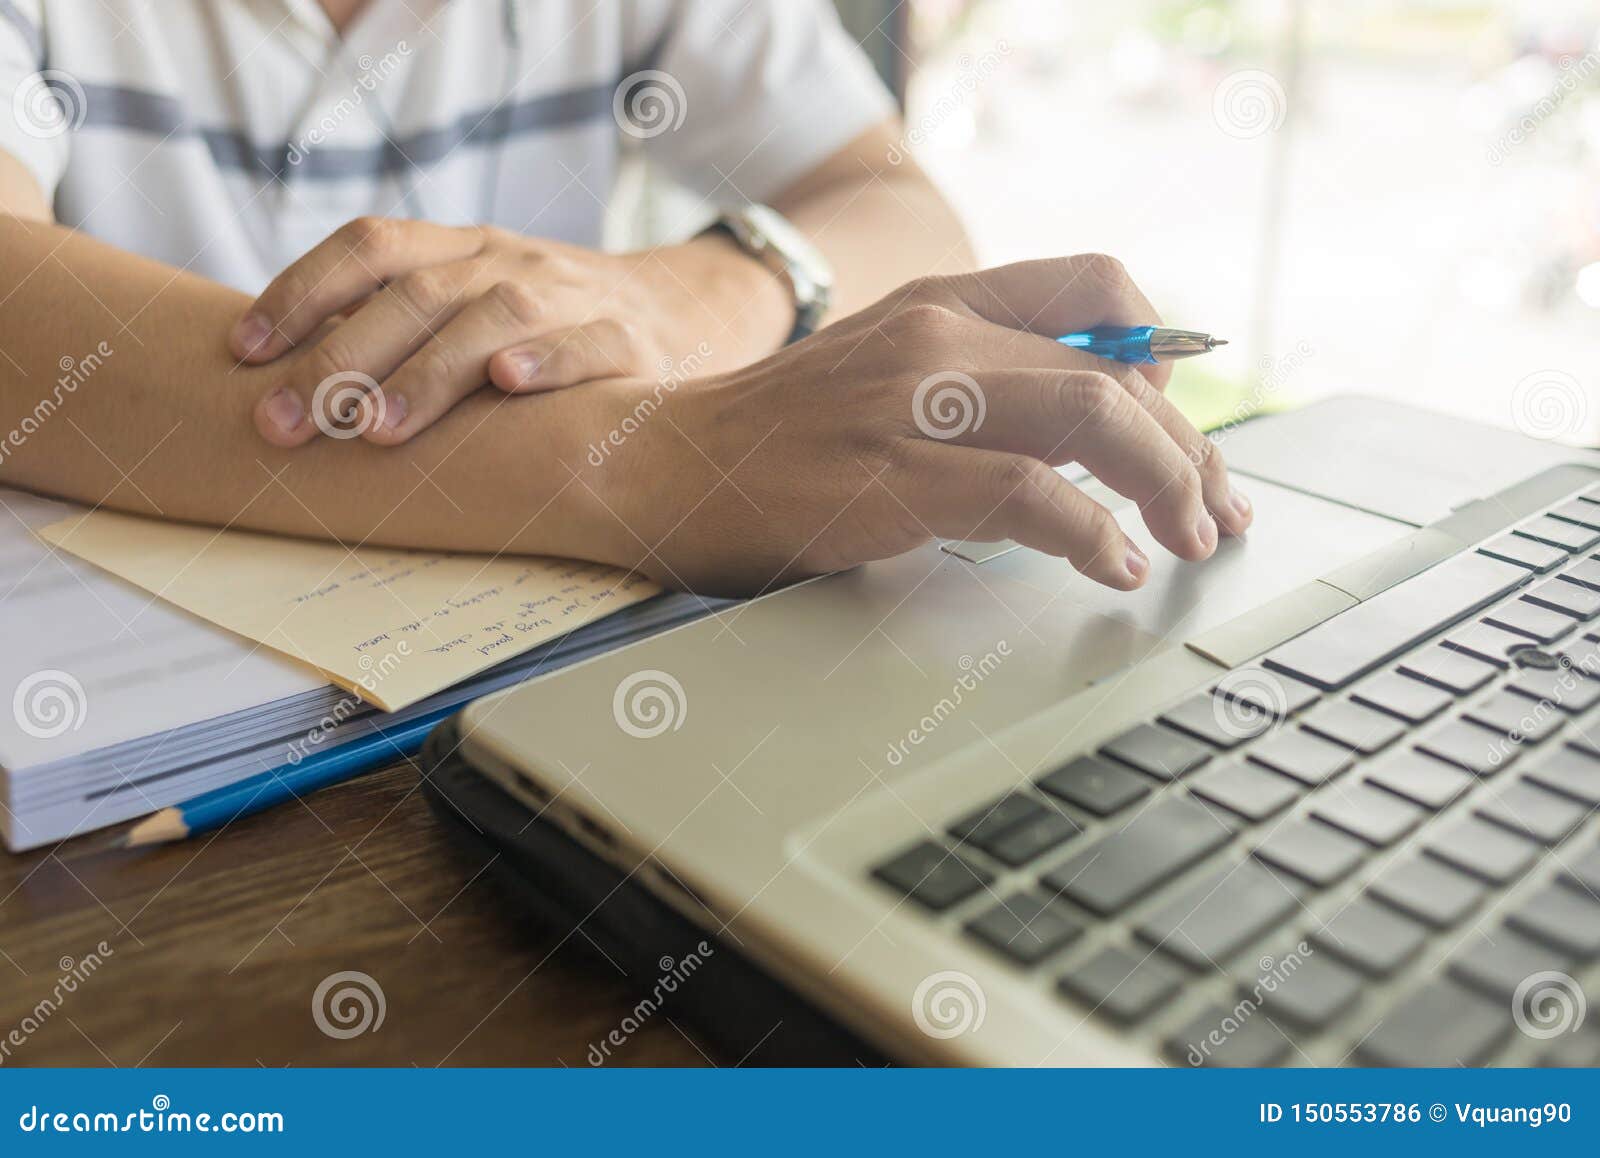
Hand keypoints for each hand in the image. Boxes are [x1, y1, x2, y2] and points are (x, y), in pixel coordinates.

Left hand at [232, 217, 790, 447]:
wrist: (692, 311)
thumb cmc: (561, 327)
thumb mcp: (482, 305)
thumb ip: (407, 327)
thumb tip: (289, 379)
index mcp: (465, 249)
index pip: (370, 246)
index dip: (299, 292)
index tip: (241, 352)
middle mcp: (511, 262)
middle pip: (415, 292)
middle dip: (339, 356)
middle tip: (284, 420)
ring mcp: (574, 296)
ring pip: (493, 317)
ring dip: (429, 371)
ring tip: (377, 428)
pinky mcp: (631, 342)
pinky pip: (589, 343)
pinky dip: (549, 361)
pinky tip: (509, 383)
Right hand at [581, 254, 1250, 594]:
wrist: (666, 462)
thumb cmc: (786, 435)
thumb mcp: (892, 374)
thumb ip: (984, 377)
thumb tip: (1096, 427)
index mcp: (945, 302)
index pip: (1101, 290)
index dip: (1167, 359)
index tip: (1184, 432)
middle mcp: (937, 337)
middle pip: (1114, 372)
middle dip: (1190, 452)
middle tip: (1214, 512)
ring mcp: (911, 404)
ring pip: (1088, 417)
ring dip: (1164, 484)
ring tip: (1186, 539)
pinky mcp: (889, 480)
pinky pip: (1024, 493)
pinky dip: (1089, 532)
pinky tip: (1111, 564)